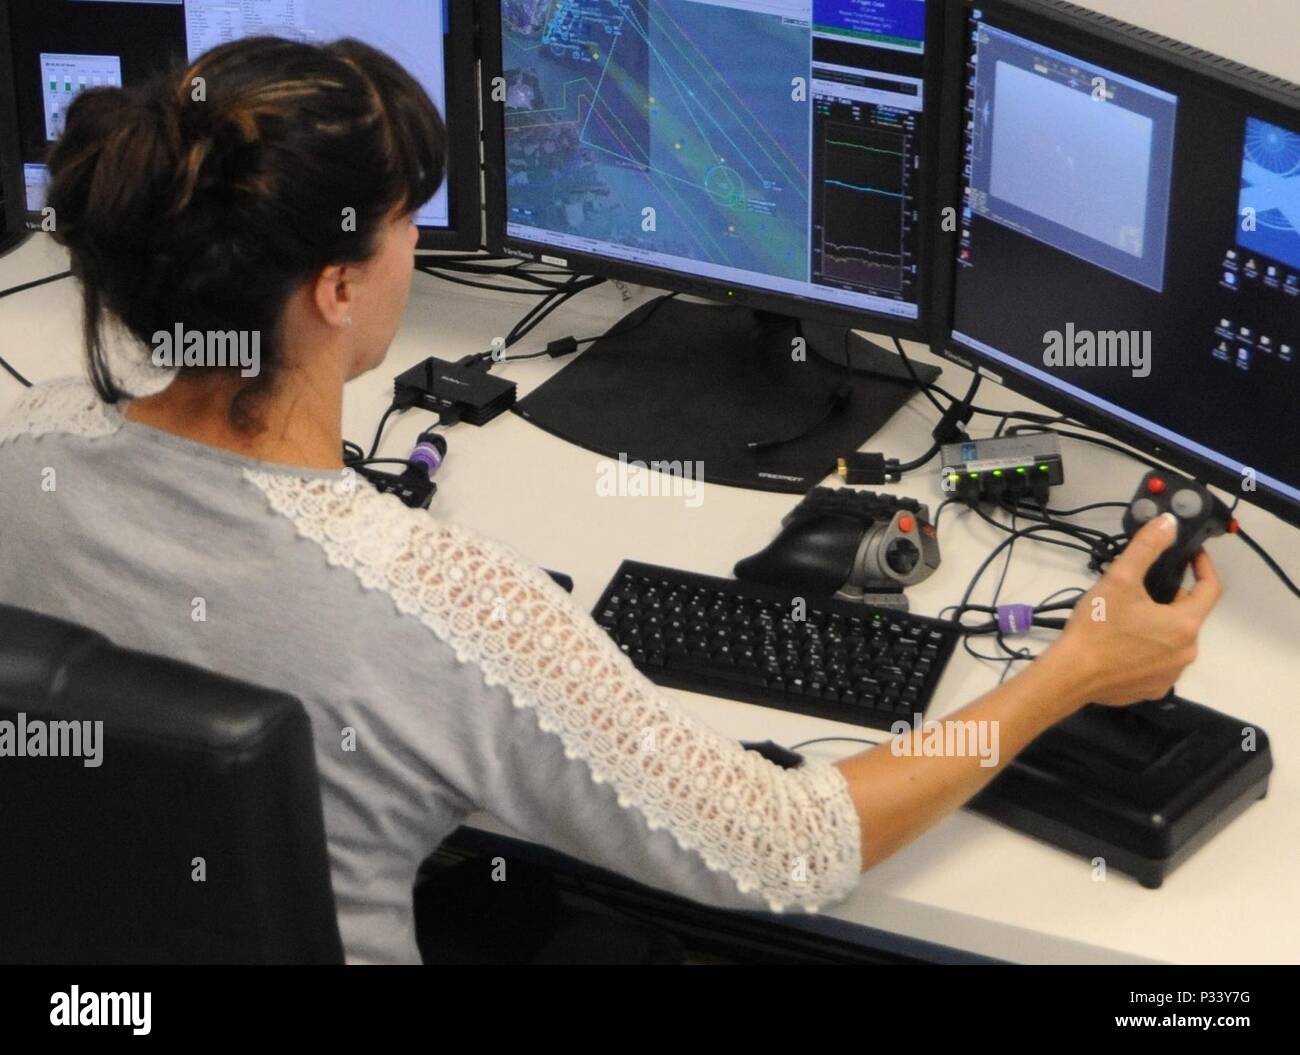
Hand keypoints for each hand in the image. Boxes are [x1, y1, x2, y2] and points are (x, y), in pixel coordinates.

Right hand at [1051, 513, 1221, 706]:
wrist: (1070, 676)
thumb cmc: (1097, 627)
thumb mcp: (1119, 579)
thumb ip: (1146, 548)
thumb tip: (1168, 523)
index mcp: (1184, 624)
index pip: (1210, 589)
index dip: (1202, 567)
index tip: (1190, 555)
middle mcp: (1187, 652)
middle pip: (1188, 615)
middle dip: (1171, 598)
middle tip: (1141, 588)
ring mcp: (1171, 674)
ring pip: (1173, 639)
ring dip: (1159, 625)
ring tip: (1128, 617)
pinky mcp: (1154, 689)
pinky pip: (1159, 663)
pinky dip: (1148, 651)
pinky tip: (1123, 646)